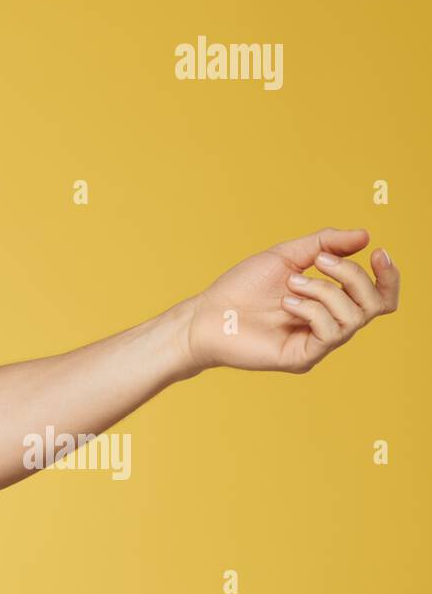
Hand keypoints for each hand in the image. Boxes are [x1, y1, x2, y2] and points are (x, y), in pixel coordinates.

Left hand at [184, 226, 399, 373]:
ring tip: (291, 284)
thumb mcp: (286, 256)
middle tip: (319, 262)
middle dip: (352, 276)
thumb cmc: (242, 287)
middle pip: (376, 304)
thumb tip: (365, 236)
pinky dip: (313, 310)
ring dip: (324, 290)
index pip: (379, 296)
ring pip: (354, 317)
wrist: (206, 314)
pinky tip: (287, 302)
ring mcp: (318, 342)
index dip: (388, 276)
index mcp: (331, 301)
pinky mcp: (304, 357)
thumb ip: (324, 244)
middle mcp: (331, 324)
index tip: (378, 252)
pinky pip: (331, 333)